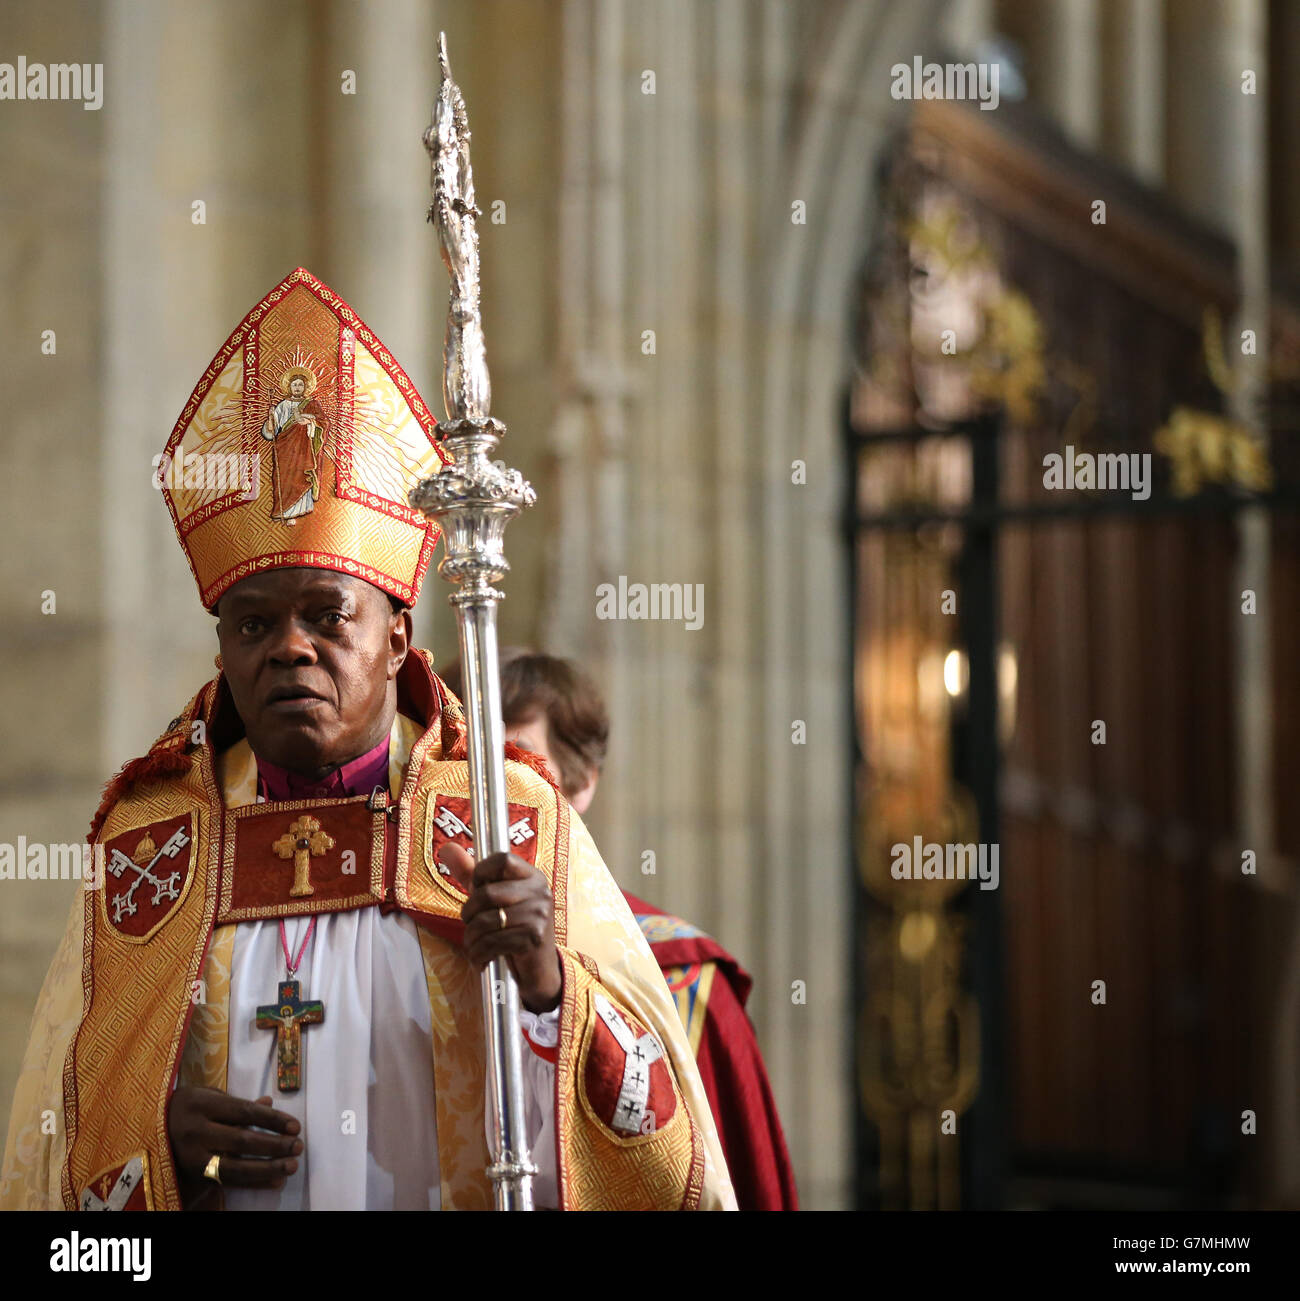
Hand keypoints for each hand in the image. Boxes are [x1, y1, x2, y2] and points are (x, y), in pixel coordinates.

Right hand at [168, 1085, 301, 1207]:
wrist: (152, 1129)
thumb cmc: (188, 1107)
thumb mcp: (209, 1097)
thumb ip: (238, 1104)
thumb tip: (270, 1104)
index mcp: (201, 1105)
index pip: (245, 1112)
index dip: (272, 1120)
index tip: (296, 1126)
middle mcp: (195, 1132)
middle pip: (241, 1141)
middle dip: (274, 1146)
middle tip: (298, 1147)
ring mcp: (192, 1157)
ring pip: (235, 1166)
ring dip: (267, 1168)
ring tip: (291, 1166)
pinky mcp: (192, 1176)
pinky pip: (227, 1182)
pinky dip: (253, 1183)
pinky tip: (274, 1181)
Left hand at [438, 844, 562, 1012]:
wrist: (539, 967)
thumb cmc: (513, 927)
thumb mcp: (494, 898)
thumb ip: (471, 873)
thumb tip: (447, 848)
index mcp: (533, 876)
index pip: (502, 859)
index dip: (481, 873)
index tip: (477, 888)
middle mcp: (540, 891)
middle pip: (488, 892)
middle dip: (469, 913)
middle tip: (470, 924)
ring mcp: (539, 915)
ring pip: (486, 921)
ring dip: (471, 938)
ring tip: (474, 945)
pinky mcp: (533, 938)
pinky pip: (492, 942)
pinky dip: (479, 953)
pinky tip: (481, 957)